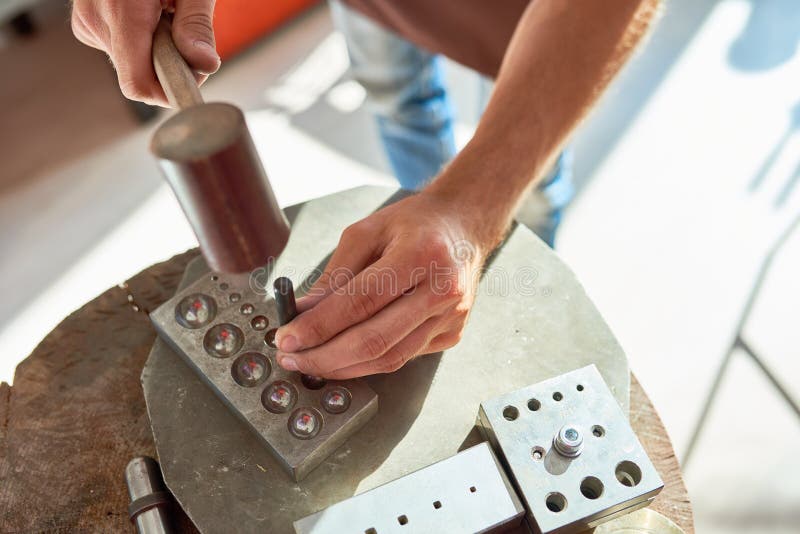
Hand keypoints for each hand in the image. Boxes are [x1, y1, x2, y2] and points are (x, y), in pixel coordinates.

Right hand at [71, 0, 219, 105]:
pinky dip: (142, 41)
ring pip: (132, 64)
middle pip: (139, 76)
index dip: (169, 91)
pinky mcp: (88, 24)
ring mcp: (88, 23)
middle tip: (183, 29)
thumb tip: (203, 65)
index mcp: (122, 12)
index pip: (138, 84)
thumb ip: (196, 24)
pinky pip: (122, 50)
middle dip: (169, 64)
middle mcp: (96, 21)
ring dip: (157, 51)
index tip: (192, 78)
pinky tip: (149, 13)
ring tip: (165, 13)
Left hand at [274, 191, 496, 378]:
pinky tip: (345, 356)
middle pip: (374, 340)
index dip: (319, 326)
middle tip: (292, 358)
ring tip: (311, 362)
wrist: (464, 225)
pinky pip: (404, 357)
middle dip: (324, 356)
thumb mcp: (367, 232)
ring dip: (344, 366)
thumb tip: (302, 313)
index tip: (287, 338)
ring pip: (389, 358)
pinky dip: (369, 362)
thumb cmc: (414, 223)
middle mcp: (442, 290)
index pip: (360, 302)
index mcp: (420, 255)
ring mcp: (451, 316)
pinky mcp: (452, 333)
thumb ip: (335, 275)